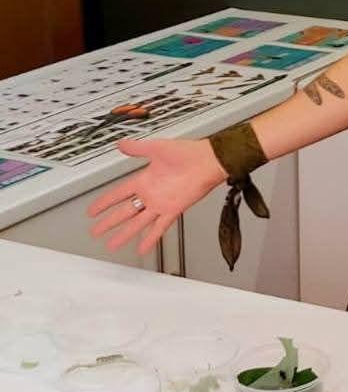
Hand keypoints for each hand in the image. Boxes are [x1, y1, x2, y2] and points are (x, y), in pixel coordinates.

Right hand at [87, 138, 225, 253]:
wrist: (209, 161)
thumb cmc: (188, 152)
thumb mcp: (157, 147)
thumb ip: (137, 148)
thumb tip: (121, 144)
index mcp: (144, 179)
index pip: (118, 193)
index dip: (105, 202)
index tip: (93, 210)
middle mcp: (151, 194)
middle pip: (124, 212)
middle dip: (109, 222)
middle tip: (96, 231)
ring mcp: (161, 203)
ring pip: (138, 223)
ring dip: (125, 234)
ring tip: (112, 245)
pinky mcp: (173, 210)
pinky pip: (159, 227)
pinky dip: (150, 238)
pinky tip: (143, 248)